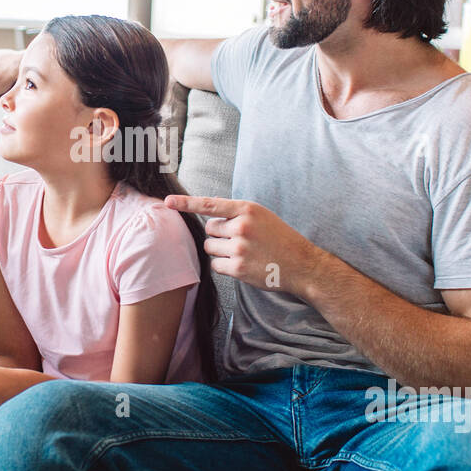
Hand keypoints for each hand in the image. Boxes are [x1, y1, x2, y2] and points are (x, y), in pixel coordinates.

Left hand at [165, 195, 318, 292]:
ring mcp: (239, 248)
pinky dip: (224, 266)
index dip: (186, 203)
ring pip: (210, 247)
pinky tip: (242, 265)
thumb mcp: (262, 216)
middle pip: (209, 229)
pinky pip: (216, 265)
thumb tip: (211, 207)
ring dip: (220, 250)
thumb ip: (237, 212)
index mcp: (247, 209)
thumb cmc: (280, 238)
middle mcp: (242, 226)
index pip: (210, 204)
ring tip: (243, 252)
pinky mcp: (238, 268)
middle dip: (218, 234)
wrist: (302, 264)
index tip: (167, 201)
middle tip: (238, 240)